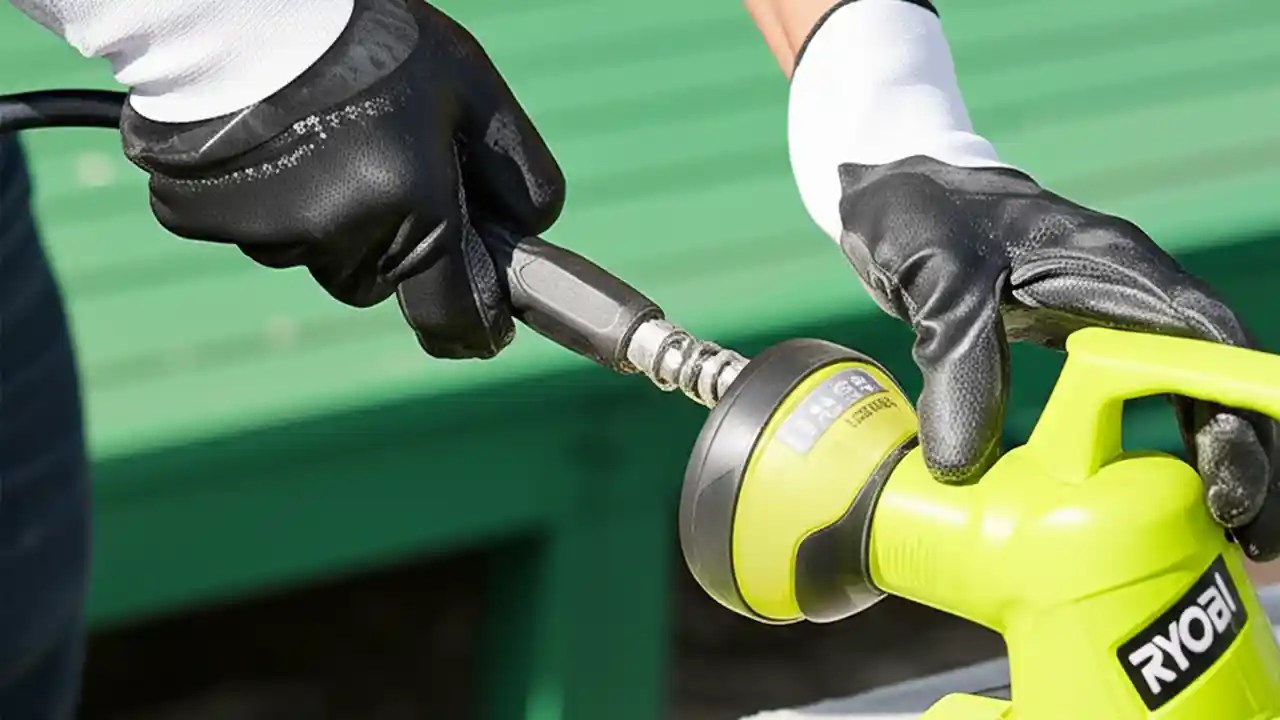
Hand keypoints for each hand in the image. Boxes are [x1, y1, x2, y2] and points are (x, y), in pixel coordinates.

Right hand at [120, 0, 564, 358]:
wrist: (232, 4)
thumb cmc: (366, 36)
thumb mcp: (468, 83)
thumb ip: (513, 168)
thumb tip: (530, 234)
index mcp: (414, 205)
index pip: (451, 316)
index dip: (472, 331)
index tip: (483, 334)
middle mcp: (341, 233)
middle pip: (375, 279)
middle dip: (388, 243)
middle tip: (375, 161)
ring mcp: (267, 231)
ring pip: (314, 253)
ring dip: (322, 218)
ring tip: (313, 133)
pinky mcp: (202, 218)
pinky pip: (252, 229)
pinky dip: (260, 198)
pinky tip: (261, 141)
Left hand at [836, 156, 1277, 553]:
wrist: (896, 182)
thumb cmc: (920, 213)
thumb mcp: (937, 279)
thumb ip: (957, 360)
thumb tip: (960, 467)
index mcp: (1116, 266)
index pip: (1209, 342)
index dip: (1235, 413)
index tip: (1228, 484)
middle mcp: (1130, 290)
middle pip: (1217, 373)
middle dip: (1245, 450)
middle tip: (1247, 535)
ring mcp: (1109, 312)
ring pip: (1190, 386)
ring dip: (1216, 454)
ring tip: (1231, 534)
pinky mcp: (1078, 333)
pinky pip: (1140, 393)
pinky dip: (1160, 442)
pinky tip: (1160, 495)